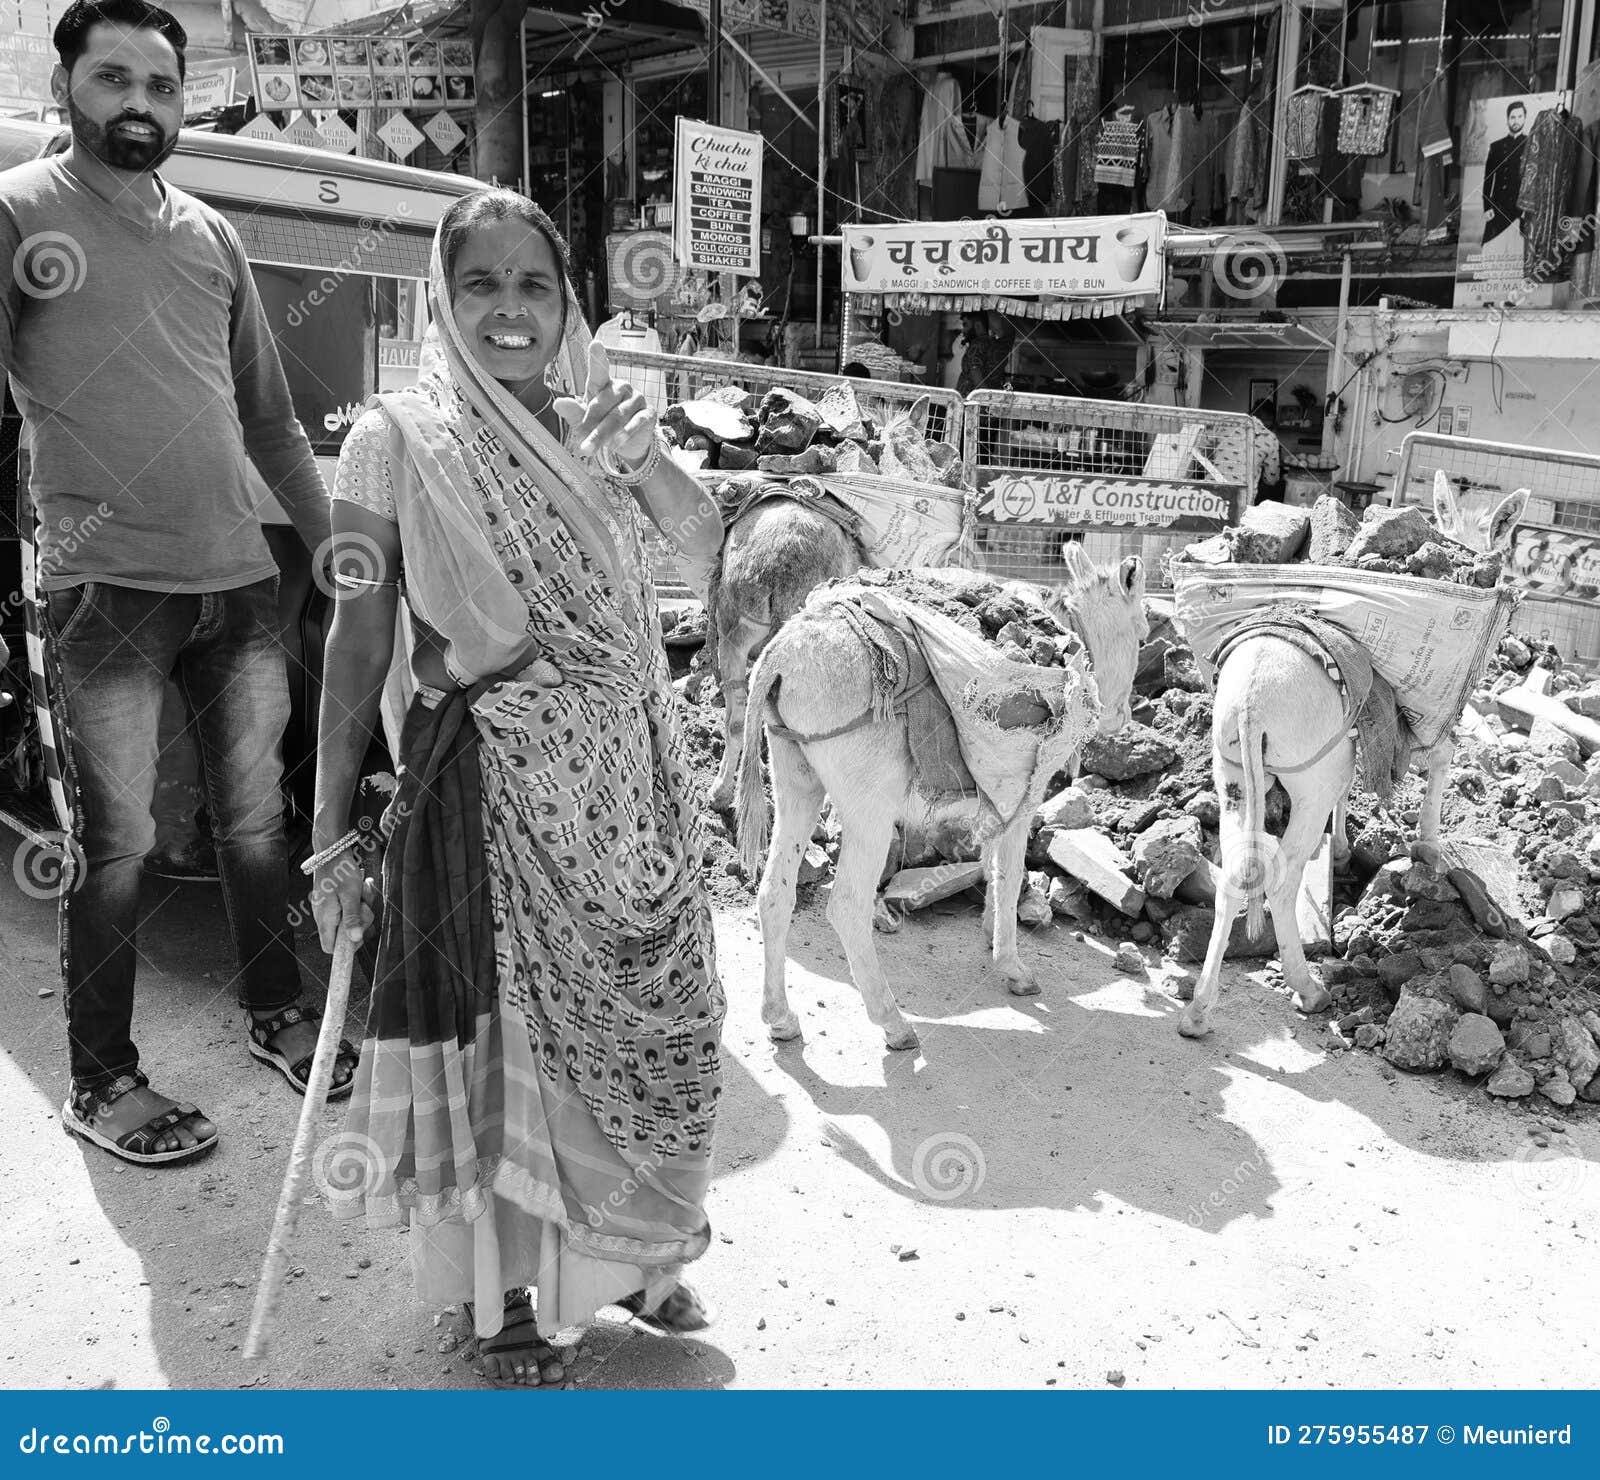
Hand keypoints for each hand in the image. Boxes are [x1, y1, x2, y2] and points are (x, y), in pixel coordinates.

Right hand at [311, 849, 375, 952]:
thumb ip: (352, 918)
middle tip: (365, 904)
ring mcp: (330, 909)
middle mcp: (325, 917)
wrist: (332, 850)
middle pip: (346, 933)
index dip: (347, 946)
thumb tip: (355, 939)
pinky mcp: (335, 901)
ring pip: (352, 919)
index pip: (330, 948)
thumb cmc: (340, 870)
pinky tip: (362, 886)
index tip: (360, 933)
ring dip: (363, 906)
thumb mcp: (350, 894)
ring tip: (363, 889)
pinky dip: (360, 899)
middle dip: (361, 920)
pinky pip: (351, 908)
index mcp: (325, 919)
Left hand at [553, 342, 656, 468]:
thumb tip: (558, 404)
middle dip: (590, 424)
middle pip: (604, 403)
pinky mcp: (649, 413)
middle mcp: (621, 387)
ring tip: (589, 450)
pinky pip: (637, 422)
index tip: (595, 345)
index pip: (599, 369)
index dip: (598, 357)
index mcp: (602, 384)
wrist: (628, 443)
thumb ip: (573, 412)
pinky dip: (625, 434)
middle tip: (578, 443)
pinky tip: (615, 444)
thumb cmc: (602, 423)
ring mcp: (637, 399)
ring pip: (618, 416)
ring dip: (603, 435)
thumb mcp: (584, 420)